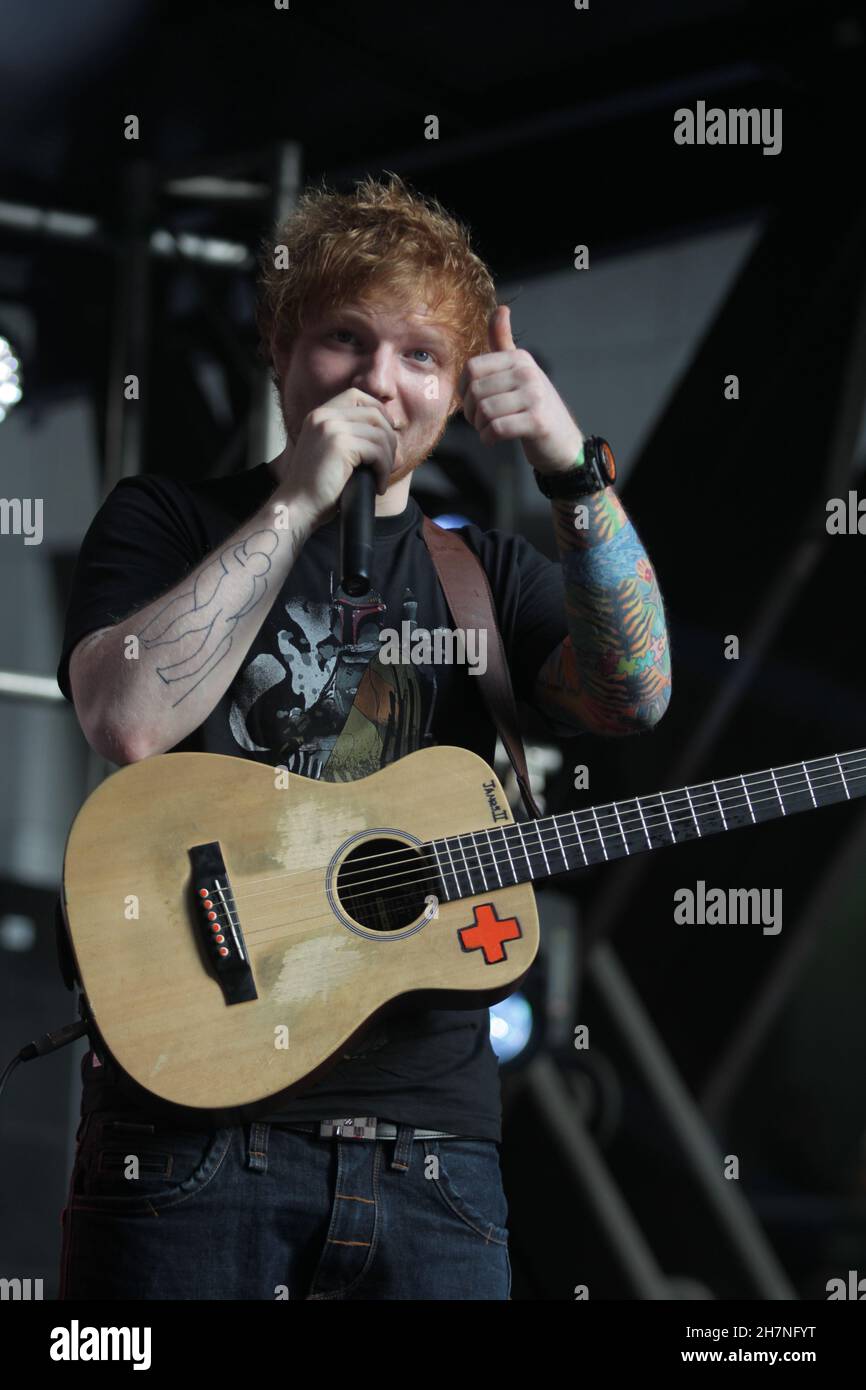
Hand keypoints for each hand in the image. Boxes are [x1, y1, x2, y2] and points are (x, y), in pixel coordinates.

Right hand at [276, 388, 398, 527]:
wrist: (298, 506)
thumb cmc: (316, 487)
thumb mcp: (332, 453)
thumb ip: (354, 437)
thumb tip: (393, 436)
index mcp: (319, 415)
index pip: (356, 396)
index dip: (378, 411)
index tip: (387, 435)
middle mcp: (324, 416)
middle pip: (374, 413)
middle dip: (389, 439)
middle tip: (389, 464)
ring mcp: (331, 428)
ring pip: (380, 435)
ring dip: (388, 459)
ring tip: (381, 478)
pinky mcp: (340, 445)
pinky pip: (377, 452)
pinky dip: (383, 470)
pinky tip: (377, 485)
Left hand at [458, 305, 583, 474]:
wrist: (562, 440)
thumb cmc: (534, 405)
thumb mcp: (519, 370)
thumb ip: (504, 342)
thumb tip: (501, 308)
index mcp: (519, 358)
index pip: (471, 368)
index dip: (463, 390)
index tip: (471, 403)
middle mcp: (528, 372)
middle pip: (475, 391)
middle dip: (470, 412)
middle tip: (479, 421)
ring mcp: (535, 396)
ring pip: (485, 411)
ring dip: (479, 427)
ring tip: (487, 429)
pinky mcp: (537, 422)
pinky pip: (497, 429)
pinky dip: (488, 438)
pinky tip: (492, 439)